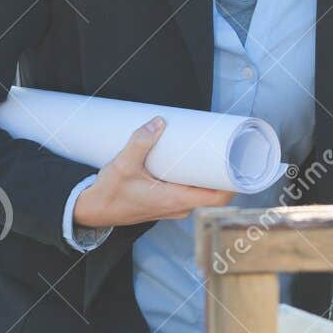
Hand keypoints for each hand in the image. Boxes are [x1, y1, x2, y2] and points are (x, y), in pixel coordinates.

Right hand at [73, 117, 237, 228]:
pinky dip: (196, 182)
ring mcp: (172, 208)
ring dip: (209, 178)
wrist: (90, 211)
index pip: (218, 198)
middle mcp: (178, 208)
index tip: (242, 166)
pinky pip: (189, 195)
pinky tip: (195, 167)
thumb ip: (140, 142)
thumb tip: (158, 121)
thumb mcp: (122, 165)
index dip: (235, 184)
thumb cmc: (108, 193)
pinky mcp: (164, 205)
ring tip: (215, 155)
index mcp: (176, 201)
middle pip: (214, 194)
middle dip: (224, 175)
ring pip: (201, 194)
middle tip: (229, 152)